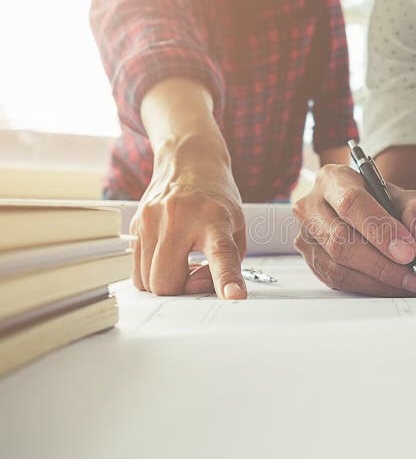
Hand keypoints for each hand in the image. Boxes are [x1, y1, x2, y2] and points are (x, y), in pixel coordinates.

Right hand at [130, 142, 246, 298]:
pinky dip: (154, 274)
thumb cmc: (216, 196)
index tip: (234, 297)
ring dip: (168, 282)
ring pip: (147, 280)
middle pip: (166, 281)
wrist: (189, 160)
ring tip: (185, 263)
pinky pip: (136, 270)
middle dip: (182, 291)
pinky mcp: (135, 224)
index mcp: (214, 218)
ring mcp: (150, 220)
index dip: (225, 278)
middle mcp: (178, 218)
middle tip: (199, 274)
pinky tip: (170, 258)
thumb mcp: (237, 226)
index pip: (220, 254)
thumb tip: (207, 291)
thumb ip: (229, 262)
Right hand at [293, 164, 415, 295]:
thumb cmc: (387, 205)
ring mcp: (307, 236)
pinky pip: (338, 282)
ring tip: (410, 283)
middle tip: (414, 274)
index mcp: (335, 179)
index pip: (352, 203)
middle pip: (340, 240)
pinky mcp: (312, 262)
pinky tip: (392, 287)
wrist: (375, 216)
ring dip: (378, 281)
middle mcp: (312, 206)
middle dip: (382, 263)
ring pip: (337, 267)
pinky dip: (370, 288)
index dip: (381, 231)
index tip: (409, 251)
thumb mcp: (410, 200)